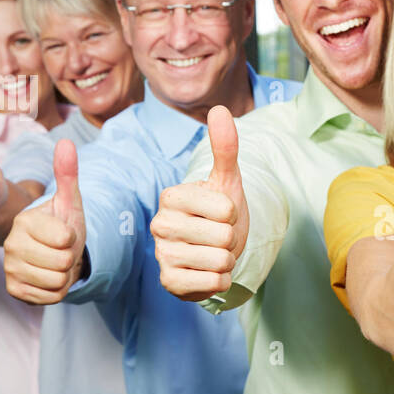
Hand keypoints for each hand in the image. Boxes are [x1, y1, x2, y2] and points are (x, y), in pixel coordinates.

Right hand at [3, 139, 85, 304]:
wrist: (56, 253)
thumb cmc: (63, 225)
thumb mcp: (70, 201)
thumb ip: (67, 174)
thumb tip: (65, 141)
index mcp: (24, 220)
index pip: (66, 238)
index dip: (73, 237)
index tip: (63, 232)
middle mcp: (10, 244)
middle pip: (63, 261)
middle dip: (70, 257)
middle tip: (61, 250)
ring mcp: (10, 268)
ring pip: (58, 280)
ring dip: (65, 274)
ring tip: (56, 262)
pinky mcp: (14, 289)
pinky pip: (50, 297)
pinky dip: (57, 290)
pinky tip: (49, 276)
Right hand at [151, 105, 248, 300]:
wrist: (212, 251)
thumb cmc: (219, 213)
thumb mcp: (227, 180)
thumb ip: (225, 147)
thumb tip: (221, 110)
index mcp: (171, 196)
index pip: (226, 209)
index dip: (234, 215)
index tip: (221, 215)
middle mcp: (160, 224)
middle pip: (224, 237)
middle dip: (231, 239)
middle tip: (218, 237)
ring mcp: (161, 255)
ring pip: (221, 260)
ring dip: (227, 260)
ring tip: (213, 253)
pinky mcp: (168, 283)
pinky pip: (214, 284)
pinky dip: (220, 280)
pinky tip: (207, 272)